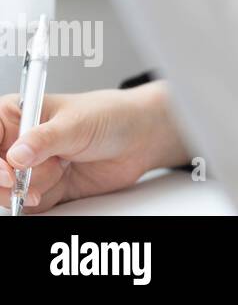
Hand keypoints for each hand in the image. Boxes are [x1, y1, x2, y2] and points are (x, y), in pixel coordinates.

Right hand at [0, 81, 190, 211]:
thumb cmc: (112, 116)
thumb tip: (16, 155)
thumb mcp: (77, 123)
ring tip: (61, 170)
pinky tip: (64, 181)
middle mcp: (18, 142)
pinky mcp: (43, 188)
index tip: (8, 171)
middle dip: (9, 180)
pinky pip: (29, 205)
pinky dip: (44, 199)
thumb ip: (45, 139)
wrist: (141, 139)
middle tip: (26, 181)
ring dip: (34, 188)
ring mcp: (30, 167)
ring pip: (8, 192)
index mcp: (16, 115)